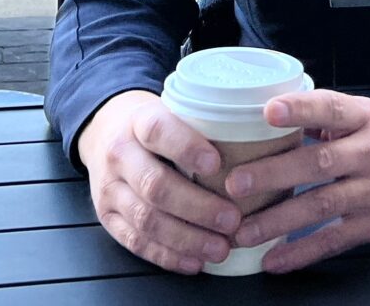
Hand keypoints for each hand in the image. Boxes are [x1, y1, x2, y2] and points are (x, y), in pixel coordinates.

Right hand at [78, 90, 242, 273]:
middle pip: (155, 185)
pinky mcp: (108, 217)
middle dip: (197, 207)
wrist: (106, 132)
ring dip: (187, 239)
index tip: (217, 164)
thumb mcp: (174, 109)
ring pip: (146, 220)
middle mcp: (121, 154)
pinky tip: (195, 260)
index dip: (186, 148)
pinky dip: (168, 255)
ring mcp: (110, 188)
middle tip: (232, 220)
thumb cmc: (157, 125)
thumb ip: (205, 123)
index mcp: (140, 121)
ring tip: (221, 247)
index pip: (159, 131)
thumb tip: (262, 135)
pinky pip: (136, 242)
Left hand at [226, 89, 369, 272]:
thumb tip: (271, 115)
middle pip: (320, 162)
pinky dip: (302, 252)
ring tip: (244, 231)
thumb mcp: (365, 115)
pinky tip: (273, 259)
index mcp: (365, 118)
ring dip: (279, 220)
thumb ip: (324, 117)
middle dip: (275, 173)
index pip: (331, 109)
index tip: (269, 111)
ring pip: (322, 205)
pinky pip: (334, 240)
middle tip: (237, 183)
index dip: (301, 109)